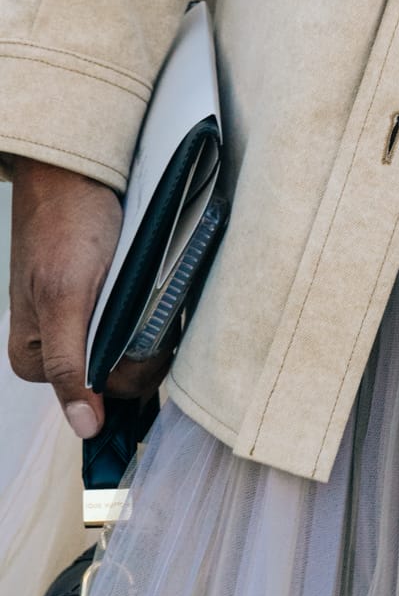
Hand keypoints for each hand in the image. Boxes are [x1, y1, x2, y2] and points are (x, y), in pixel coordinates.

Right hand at [8, 158, 165, 436]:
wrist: (73, 168)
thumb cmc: (65, 223)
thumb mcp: (66, 294)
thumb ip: (70, 363)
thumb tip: (86, 428)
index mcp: (37, 358)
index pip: (107, 391)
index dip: (142, 367)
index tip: (161, 332)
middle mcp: (57, 346)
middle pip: (120, 370)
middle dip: (148, 344)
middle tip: (163, 303)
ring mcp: (80, 321)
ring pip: (130, 344)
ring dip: (153, 325)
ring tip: (162, 292)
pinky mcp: (101, 296)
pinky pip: (133, 317)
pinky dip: (151, 307)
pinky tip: (160, 288)